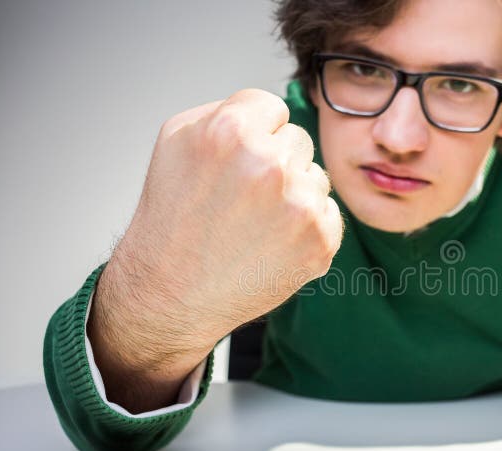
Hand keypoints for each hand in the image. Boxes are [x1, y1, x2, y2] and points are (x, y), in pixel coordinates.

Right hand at [96, 88, 342, 379]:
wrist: (171, 292)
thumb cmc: (172, 215)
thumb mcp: (176, 139)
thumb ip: (227, 110)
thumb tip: (272, 111)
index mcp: (232, 131)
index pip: (273, 107)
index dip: (253, 134)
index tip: (235, 161)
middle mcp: (270, 165)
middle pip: (298, 140)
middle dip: (274, 163)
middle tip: (241, 198)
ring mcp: (300, 206)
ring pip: (316, 177)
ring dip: (294, 194)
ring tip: (254, 223)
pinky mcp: (321, 241)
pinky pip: (330, 213)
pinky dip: (308, 227)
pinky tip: (273, 243)